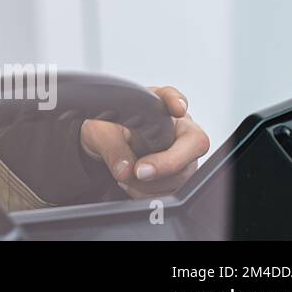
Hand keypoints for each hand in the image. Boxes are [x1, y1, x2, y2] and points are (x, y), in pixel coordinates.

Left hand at [80, 85, 209, 198]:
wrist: (103, 150)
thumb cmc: (106, 132)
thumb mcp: (99, 133)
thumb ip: (112, 148)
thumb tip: (126, 170)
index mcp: (155, 104)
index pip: (172, 96)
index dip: (177, 101)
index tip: (176, 108)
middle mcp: (176, 127)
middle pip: (192, 144)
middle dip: (166, 163)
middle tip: (140, 170)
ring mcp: (182, 152)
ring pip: (183, 173)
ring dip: (152, 183)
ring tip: (127, 175)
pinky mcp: (179, 175)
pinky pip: (174, 191)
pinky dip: (151, 194)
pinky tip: (135, 185)